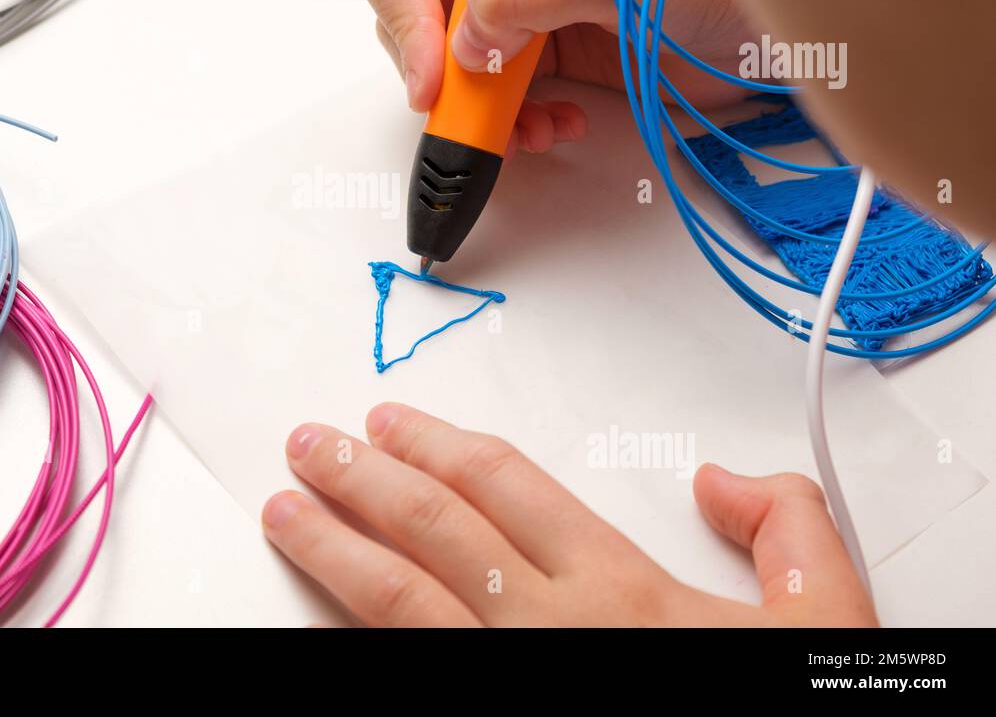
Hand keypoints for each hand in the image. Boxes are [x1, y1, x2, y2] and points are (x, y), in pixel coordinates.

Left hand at [262, 403, 877, 626]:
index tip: (391, 422)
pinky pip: (402, 666)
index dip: (438, 443)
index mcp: (619, 590)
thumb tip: (726, 479)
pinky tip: (319, 611)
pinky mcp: (478, 714)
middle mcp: (550, 629)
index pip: (503, 485)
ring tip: (285, 508)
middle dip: (362, 476)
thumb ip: (789, 532)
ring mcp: (503, 678)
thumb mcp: (824, 626)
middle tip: (311, 444)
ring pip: (396, 597)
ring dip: (333, 544)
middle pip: (434, 526)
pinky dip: (356, 632)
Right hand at [344, 0, 758, 155]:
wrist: (773, 35)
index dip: (403, 11)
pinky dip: (507, 124)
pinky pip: (486, 96)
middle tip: (474, 111)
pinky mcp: (540, 53)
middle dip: (437, 69)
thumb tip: (465, 36)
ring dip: (473, 108)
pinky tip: (552, 126)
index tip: (436, 73)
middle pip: (411, 11)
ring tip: (528, 129)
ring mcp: (518, 4)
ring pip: (444, 63)